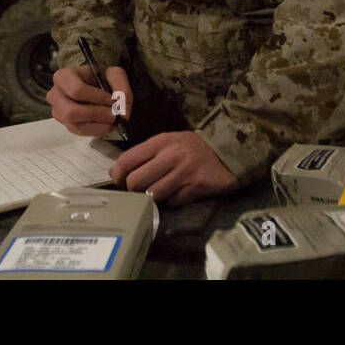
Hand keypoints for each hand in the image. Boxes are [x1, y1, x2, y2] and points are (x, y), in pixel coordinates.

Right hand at [47, 64, 132, 135]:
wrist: (97, 87)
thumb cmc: (101, 78)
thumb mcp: (114, 75)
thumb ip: (122, 88)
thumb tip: (122, 111)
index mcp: (63, 77)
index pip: (76, 90)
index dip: (96, 98)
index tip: (111, 100)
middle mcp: (55, 95)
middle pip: (71, 111)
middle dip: (95, 115)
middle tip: (113, 114)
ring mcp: (58, 112)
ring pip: (75, 125)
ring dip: (97, 125)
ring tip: (111, 120)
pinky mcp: (66, 124)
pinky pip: (79, 132)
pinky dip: (96, 130)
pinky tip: (105, 124)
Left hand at [109, 132, 237, 205]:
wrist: (227, 150)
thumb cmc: (191, 149)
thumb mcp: (168, 143)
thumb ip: (145, 154)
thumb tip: (116, 170)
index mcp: (161, 142)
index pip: (127, 160)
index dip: (117, 176)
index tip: (120, 182)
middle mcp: (171, 155)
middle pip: (136, 181)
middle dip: (133, 191)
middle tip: (138, 192)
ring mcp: (185, 171)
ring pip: (153, 195)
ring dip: (153, 198)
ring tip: (159, 193)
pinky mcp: (197, 186)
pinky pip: (173, 202)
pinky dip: (172, 202)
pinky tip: (177, 194)